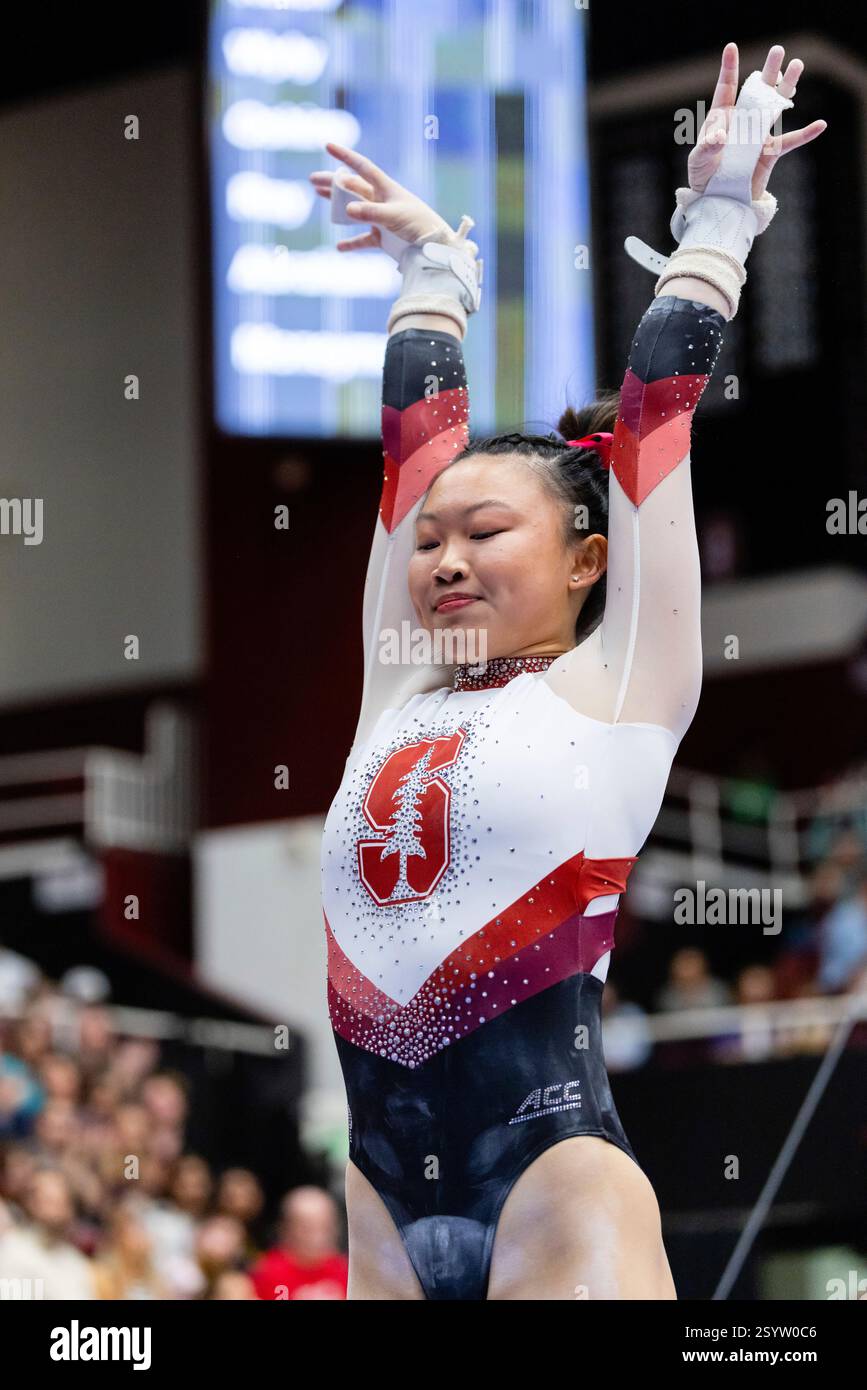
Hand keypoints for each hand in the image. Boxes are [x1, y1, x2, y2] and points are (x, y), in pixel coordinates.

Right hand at [309, 142, 454, 251]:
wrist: (433, 248)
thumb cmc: (418, 225)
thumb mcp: (394, 216)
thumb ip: (370, 212)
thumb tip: (347, 209)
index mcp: (385, 188)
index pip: (362, 167)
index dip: (345, 156)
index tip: (328, 146)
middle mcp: (381, 200)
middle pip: (352, 187)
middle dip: (333, 182)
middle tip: (313, 179)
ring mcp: (380, 219)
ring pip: (354, 209)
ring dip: (337, 204)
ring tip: (318, 195)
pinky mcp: (382, 237)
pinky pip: (363, 239)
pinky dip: (351, 243)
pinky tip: (339, 246)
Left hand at [688, 41, 826, 200]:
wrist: (718, 200)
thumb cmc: (703, 177)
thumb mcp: (698, 162)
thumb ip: (706, 148)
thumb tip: (718, 136)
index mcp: (723, 118)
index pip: (726, 89)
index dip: (729, 68)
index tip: (731, 47)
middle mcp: (743, 121)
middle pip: (758, 91)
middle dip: (768, 71)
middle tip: (778, 51)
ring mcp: (759, 134)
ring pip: (776, 107)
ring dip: (787, 88)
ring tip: (797, 66)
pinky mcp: (770, 152)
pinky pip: (790, 142)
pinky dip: (805, 135)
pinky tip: (820, 125)